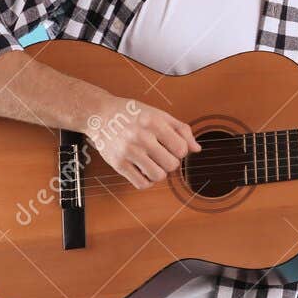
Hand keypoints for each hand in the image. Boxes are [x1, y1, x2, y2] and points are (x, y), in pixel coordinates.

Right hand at [86, 97, 200, 190]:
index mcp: (154, 122)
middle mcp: (141, 136)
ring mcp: (129, 151)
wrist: (100, 114)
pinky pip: (141, 184)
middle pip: (171, 165)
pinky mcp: (118, 163)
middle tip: (160, 155)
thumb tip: (197, 149)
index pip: (181, 149)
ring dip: (159, 173)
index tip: (171, 147)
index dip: (179, 151)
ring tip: (152, 163)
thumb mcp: (159, 114)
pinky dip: (147, 181)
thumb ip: (181, 130)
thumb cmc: (132, 114)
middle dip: (169, 162)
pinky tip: (143, 170)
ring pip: (158, 176)